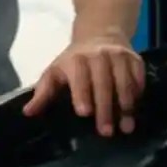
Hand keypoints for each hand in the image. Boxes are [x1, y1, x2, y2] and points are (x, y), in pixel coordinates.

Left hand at [23, 35, 145, 136]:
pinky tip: (135, 110)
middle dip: (105, 108)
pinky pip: (138, 79)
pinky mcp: (135, 59)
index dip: (82, 94)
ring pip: (124, 83)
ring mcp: (119, 57)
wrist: (100, 34)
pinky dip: (138, 95)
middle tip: (106, 132)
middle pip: (103, 84)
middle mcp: (99, 56)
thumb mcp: (55, 72)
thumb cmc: (74, 61)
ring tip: (126, 127)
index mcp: (76, 60)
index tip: (84, 112)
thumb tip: (28, 112)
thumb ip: (43, 93)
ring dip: (126, 106)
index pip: (79, 77)